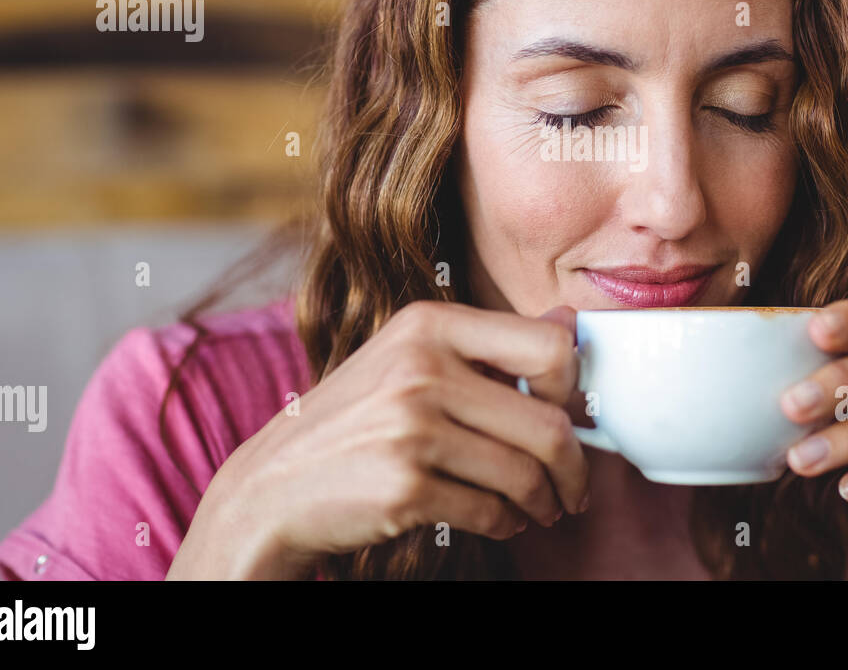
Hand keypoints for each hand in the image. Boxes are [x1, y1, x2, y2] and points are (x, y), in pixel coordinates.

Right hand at [167, 301, 589, 578]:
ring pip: (525, 473)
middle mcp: (422, 368)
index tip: (569, 414)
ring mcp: (411, 427)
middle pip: (547, 423)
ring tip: (542, 508)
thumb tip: (569, 324)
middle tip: (575, 487)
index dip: (573, 388)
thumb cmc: (354, 421)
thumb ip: (488, 344)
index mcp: (430, 324)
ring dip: (545, 501)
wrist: (272, 486)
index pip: (549, 347)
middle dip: (574, 467)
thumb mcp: (410, 357)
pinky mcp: (404, 486)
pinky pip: (491, 511)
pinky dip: (508, 523)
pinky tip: (503, 521)